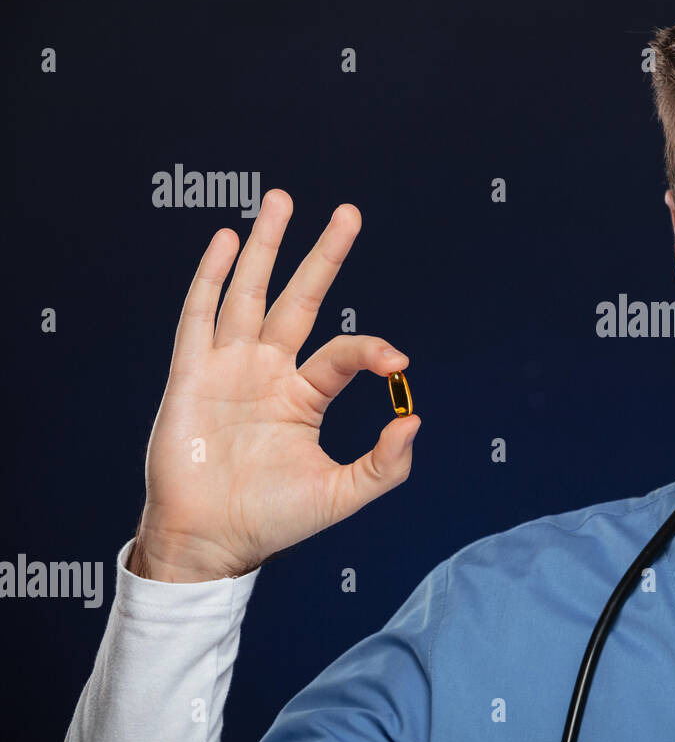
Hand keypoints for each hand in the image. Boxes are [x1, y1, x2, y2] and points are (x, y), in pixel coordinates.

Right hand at [128, 189, 418, 581]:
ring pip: (249, 294)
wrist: (211, 542)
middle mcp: (268, 371)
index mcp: (304, 395)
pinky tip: (226, 241)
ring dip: (264, 246)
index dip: (373, 350)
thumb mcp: (342, 494)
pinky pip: (201, 316)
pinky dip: (212, 277)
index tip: (399, 363)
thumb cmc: (272, 520)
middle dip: (322, 255)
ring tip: (281, 200)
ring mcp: (229, 367)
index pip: (344, 353)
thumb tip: (415, 420)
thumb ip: (385, 464)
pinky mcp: (191, 373)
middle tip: (348, 212)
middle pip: (300, 299)